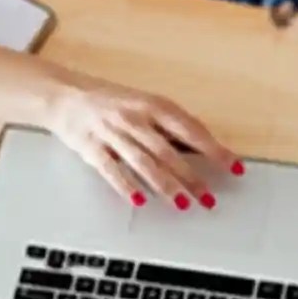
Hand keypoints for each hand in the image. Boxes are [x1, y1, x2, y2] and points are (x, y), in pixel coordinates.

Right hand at [45, 75, 242, 208]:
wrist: (64, 95)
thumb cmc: (111, 101)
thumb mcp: (146, 104)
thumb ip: (171, 125)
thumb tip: (203, 147)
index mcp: (154, 105)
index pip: (191, 130)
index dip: (214, 150)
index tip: (233, 167)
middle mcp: (135, 118)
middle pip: (169, 152)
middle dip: (191, 177)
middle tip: (208, 197)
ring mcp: (112, 133)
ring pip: (144, 163)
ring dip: (166, 186)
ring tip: (182, 203)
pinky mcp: (91, 148)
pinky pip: (111, 170)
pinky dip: (126, 186)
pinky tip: (140, 201)